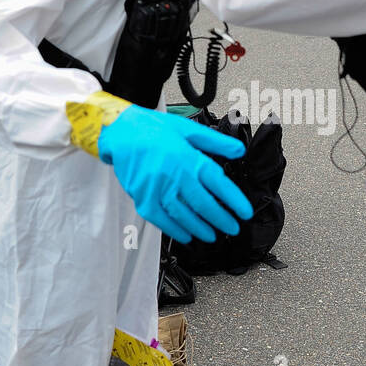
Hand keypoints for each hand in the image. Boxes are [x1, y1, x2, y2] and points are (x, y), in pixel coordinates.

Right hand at [97, 106, 252, 242]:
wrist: (121, 132)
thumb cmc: (153, 129)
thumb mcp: (188, 129)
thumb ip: (216, 142)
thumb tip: (238, 150)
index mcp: (188, 157)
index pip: (218, 183)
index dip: (234, 200)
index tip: (244, 212)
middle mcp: (174, 175)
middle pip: (203, 203)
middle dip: (221, 219)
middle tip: (232, 228)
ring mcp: (157, 188)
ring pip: (183, 215)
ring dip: (200, 228)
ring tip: (212, 235)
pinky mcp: (142, 198)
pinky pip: (161, 219)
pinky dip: (175, 230)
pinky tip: (186, 235)